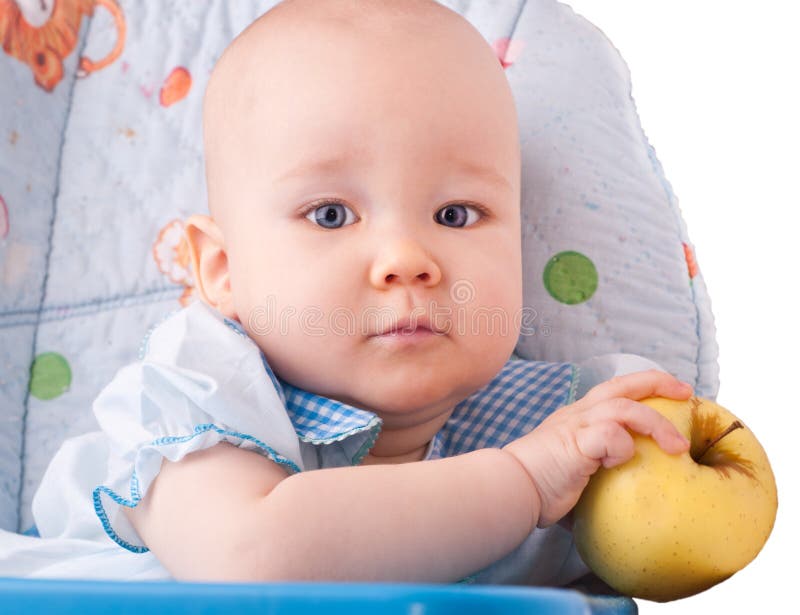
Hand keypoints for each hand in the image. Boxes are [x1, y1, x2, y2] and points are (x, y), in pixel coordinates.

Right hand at [502, 369, 692, 528]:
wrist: (511, 488)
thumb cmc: (540, 486)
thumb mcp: (575, 469)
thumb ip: (596, 468)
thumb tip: (621, 489)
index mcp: (578, 417)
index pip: (615, 390)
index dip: (644, 385)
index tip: (673, 391)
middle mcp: (579, 414)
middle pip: (623, 384)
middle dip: (657, 382)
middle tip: (685, 391)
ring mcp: (577, 425)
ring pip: (624, 407)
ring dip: (655, 424)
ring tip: (677, 446)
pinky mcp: (576, 442)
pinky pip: (611, 436)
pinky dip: (623, 448)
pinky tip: (617, 465)